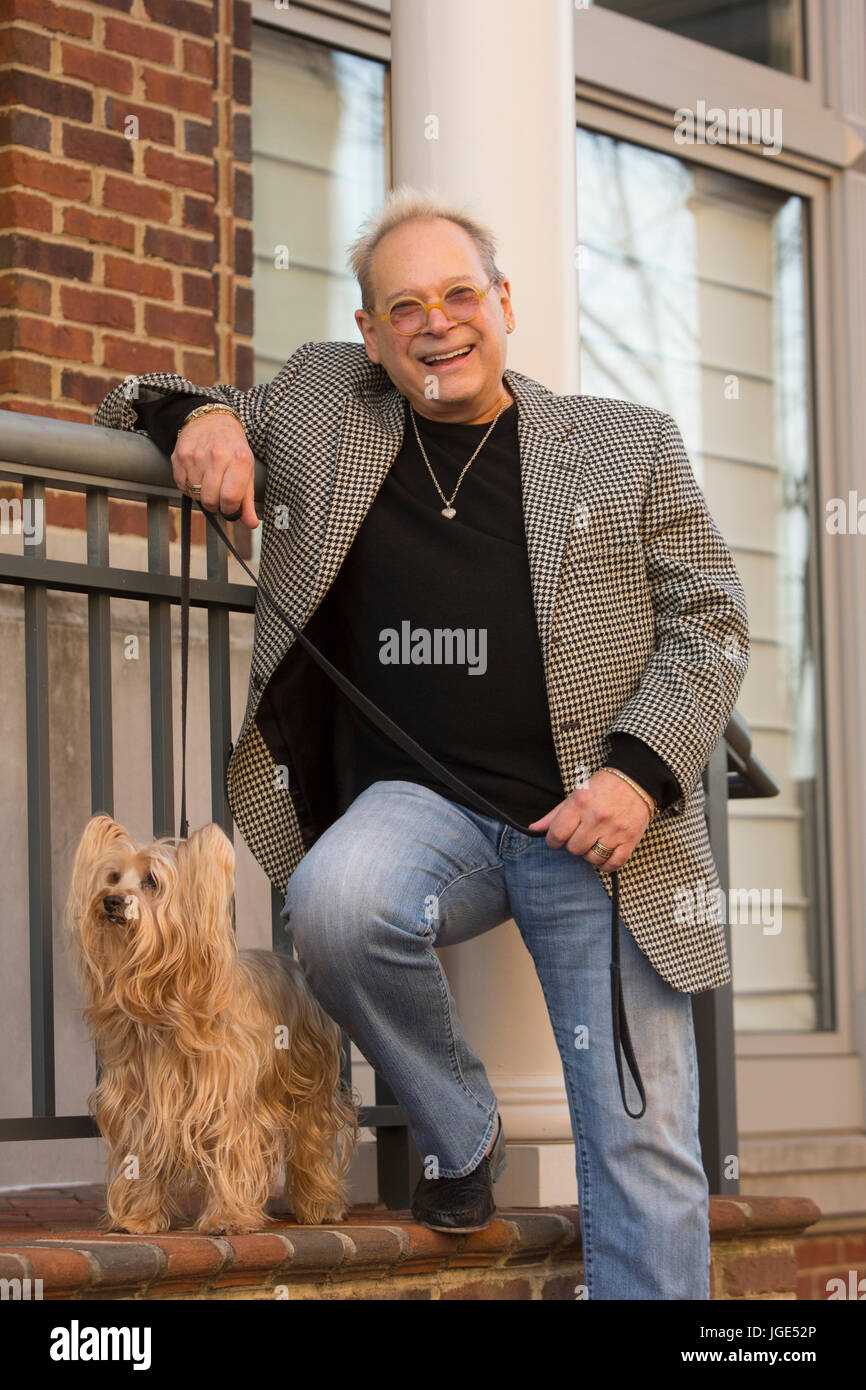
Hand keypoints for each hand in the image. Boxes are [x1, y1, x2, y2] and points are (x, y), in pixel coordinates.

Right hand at [171, 413, 258, 529]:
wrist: (210, 418)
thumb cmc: (232, 446)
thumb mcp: (247, 468)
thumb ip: (248, 499)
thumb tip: (251, 523)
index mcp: (239, 458)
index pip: (230, 498)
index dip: (230, 509)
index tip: (230, 506)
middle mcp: (217, 456)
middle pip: (211, 500)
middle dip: (215, 504)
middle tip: (219, 493)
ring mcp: (196, 456)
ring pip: (195, 495)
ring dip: (202, 494)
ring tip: (208, 480)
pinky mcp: (179, 456)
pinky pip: (182, 486)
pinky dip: (189, 486)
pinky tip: (197, 474)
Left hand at [527, 769, 654, 871]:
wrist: (636, 779)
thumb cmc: (603, 787)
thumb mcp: (575, 795)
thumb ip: (554, 815)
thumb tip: (534, 829)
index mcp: (580, 803)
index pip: (557, 834)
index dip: (553, 840)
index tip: (558, 838)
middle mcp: (597, 817)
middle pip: (574, 848)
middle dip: (573, 844)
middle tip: (580, 835)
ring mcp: (615, 830)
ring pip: (592, 858)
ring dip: (590, 854)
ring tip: (594, 842)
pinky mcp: (630, 840)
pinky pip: (613, 864)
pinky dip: (606, 864)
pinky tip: (605, 853)